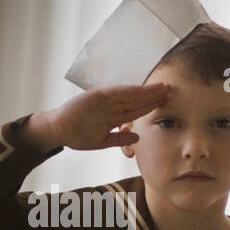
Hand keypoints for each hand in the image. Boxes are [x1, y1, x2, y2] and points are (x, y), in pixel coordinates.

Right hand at [41, 83, 170, 151]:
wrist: (57, 129)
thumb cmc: (77, 135)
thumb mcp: (101, 141)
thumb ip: (119, 139)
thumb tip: (137, 138)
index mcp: (114, 116)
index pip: (137, 109)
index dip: (152, 105)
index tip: (167, 103)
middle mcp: (112, 106)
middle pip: (137, 100)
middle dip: (154, 96)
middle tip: (171, 90)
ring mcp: (105, 100)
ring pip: (130, 95)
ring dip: (146, 92)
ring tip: (162, 88)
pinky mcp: (96, 95)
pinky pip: (116, 93)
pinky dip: (129, 91)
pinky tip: (142, 89)